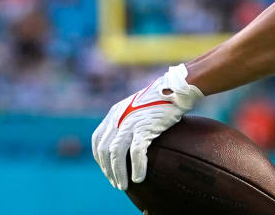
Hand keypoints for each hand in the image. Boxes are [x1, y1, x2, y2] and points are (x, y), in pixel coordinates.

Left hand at [92, 64, 203, 189]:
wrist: (177, 88)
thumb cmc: (161, 100)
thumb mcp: (138, 109)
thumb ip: (130, 123)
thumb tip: (131, 143)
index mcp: (115, 113)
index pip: (97, 139)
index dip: (100, 159)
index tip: (107, 171)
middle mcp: (118, 117)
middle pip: (103, 149)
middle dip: (107, 169)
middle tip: (116, 184)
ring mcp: (130, 122)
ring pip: (115, 153)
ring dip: (118, 172)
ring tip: (124, 186)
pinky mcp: (145, 126)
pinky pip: (136, 152)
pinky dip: (136, 167)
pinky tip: (139, 177)